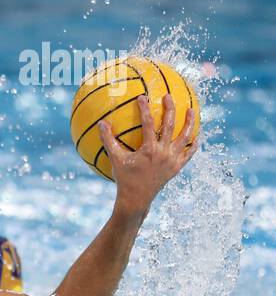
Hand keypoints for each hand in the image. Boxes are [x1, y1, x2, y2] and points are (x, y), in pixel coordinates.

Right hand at [98, 92, 197, 214]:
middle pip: (170, 126)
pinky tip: (195, 136)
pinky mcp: (177, 167)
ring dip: (189, 123)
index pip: (148, 124)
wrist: (137, 199)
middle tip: (168, 96)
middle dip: (170, 109)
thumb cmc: (124, 178)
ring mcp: (172, 160)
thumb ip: (108, 140)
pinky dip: (193, 144)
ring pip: (185, 137)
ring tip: (192, 110)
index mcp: (149, 149)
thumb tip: (101, 122)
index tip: (142, 97)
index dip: (145, 109)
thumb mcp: (115, 159)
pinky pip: (189, 153)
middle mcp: (163, 153)